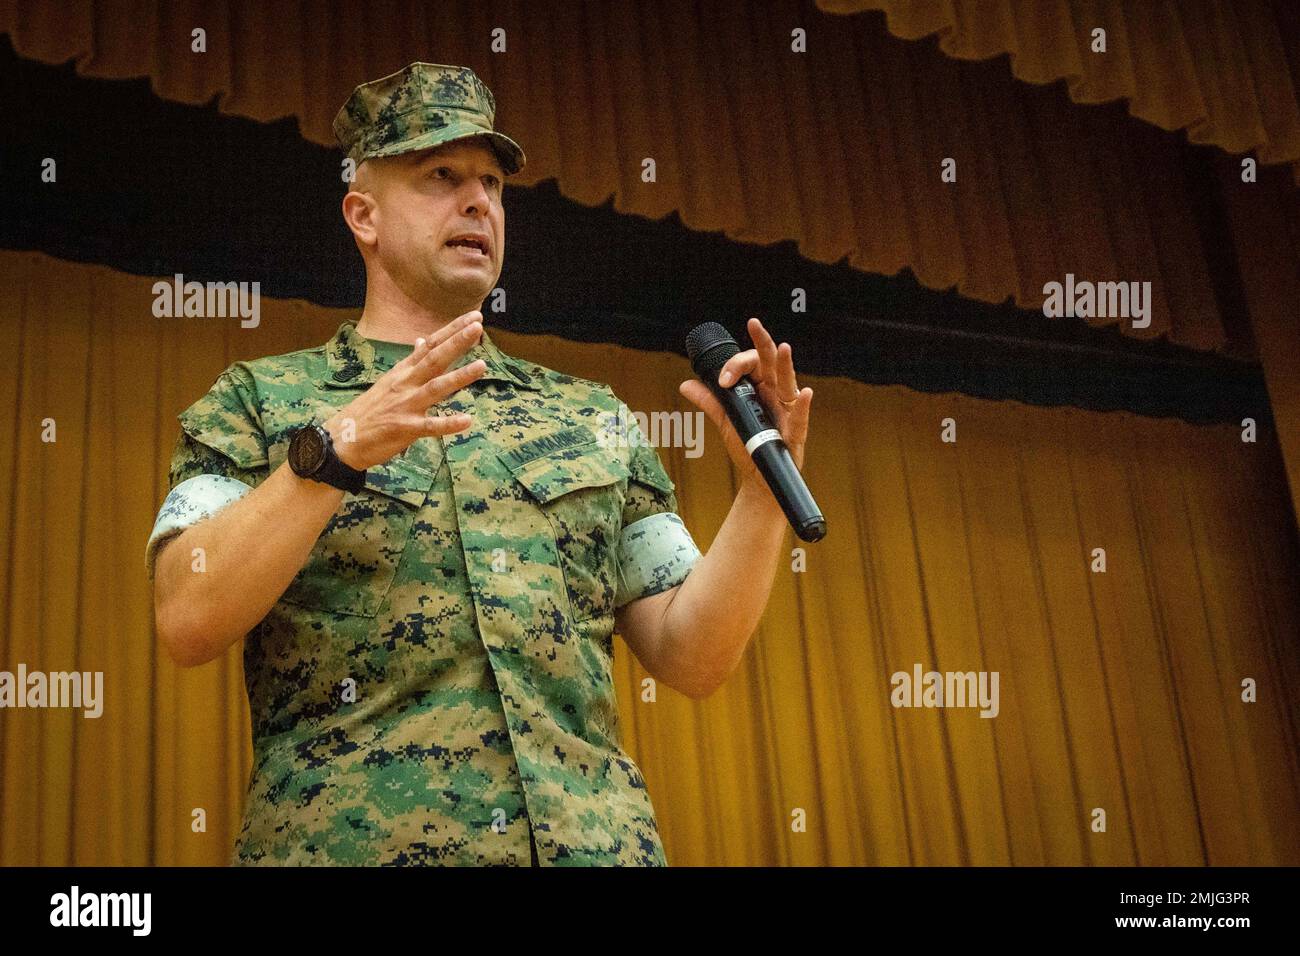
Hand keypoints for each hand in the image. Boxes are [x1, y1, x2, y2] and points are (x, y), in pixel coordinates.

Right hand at [323, 310, 487, 469]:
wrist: (344, 436)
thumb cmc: (372, 408)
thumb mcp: (390, 379)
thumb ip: (411, 361)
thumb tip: (422, 340)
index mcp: (404, 371)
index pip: (432, 345)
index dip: (452, 330)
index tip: (474, 317)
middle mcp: (406, 383)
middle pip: (434, 359)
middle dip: (456, 343)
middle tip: (477, 327)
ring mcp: (406, 405)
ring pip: (436, 387)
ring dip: (459, 377)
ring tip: (482, 366)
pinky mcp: (405, 428)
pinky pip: (430, 426)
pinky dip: (448, 423)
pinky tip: (467, 420)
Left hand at [678, 317, 813, 489]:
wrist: (758, 476)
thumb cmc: (748, 445)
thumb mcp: (726, 420)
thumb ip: (710, 401)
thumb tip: (686, 384)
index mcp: (761, 387)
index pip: (751, 363)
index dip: (735, 365)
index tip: (721, 380)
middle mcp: (776, 394)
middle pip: (771, 363)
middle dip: (762, 343)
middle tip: (753, 324)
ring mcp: (788, 410)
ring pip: (788, 382)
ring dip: (786, 365)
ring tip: (783, 348)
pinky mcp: (796, 431)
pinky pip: (801, 416)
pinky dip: (804, 404)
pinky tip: (805, 393)